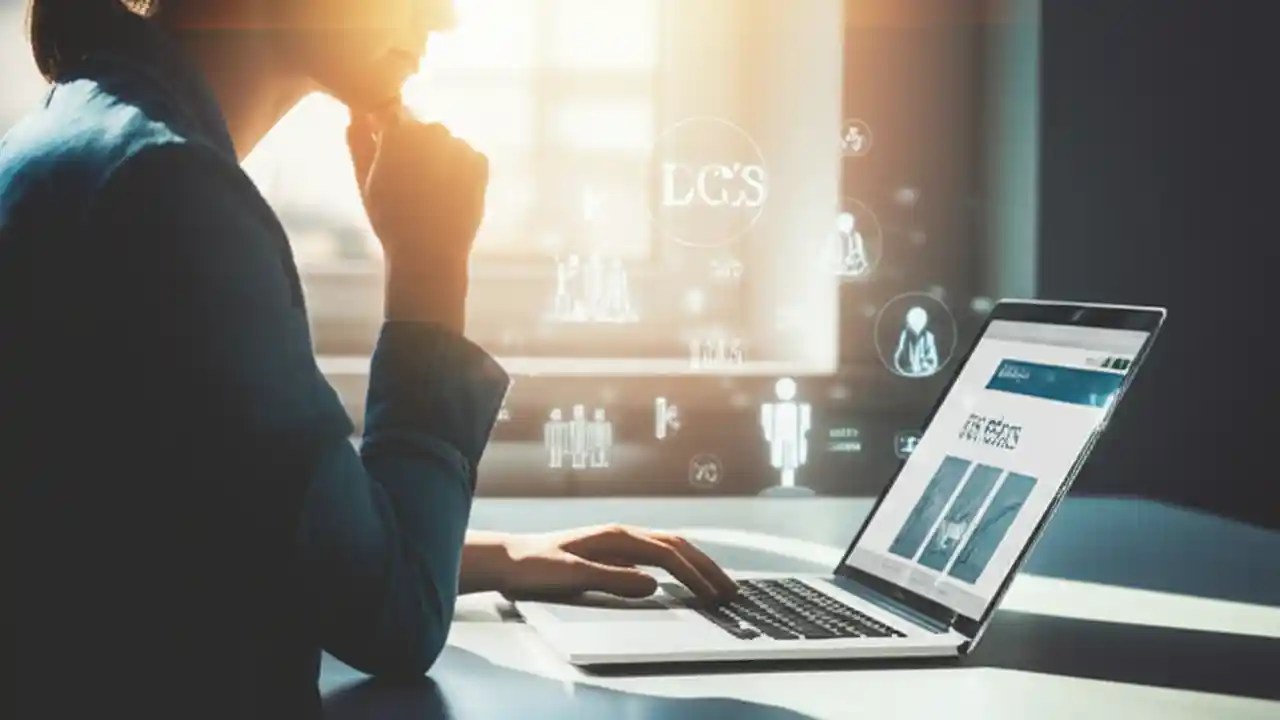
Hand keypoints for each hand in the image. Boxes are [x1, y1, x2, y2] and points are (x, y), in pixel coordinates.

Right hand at [347, 108, 488, 328]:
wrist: (429, 252)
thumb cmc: (390, 219)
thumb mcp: (366, 181)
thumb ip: (359, 142)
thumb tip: (356, 116)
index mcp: (399, 132)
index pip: (395, 116)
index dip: (392, 137)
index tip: (392, 161)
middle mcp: (431, 131)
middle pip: (424, 129)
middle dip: (418, 147)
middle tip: (412, 183)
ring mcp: (458, 146)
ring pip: (448, 143)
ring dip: (441, 158)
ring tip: (432, 193)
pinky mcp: (479, 162)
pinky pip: (469, 157)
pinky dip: (463, 171)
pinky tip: (451, 195)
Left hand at [494, 525, 737, 602]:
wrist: (507, 558)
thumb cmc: (534, 566)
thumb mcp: (572, 575)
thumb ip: (613, 580)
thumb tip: (653, 585)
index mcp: (616, 537)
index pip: (667, 554)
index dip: (693, 574)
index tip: (713, 594)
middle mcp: (621, 534)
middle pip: (676, 545)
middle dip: (706, 567)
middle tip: (732, 590)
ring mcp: (617, 541)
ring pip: (668, 547)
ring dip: (695, 564)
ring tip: (717, 583)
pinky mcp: (611, 552)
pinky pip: (655, 554)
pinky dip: (678, 565)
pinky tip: (683, 577)